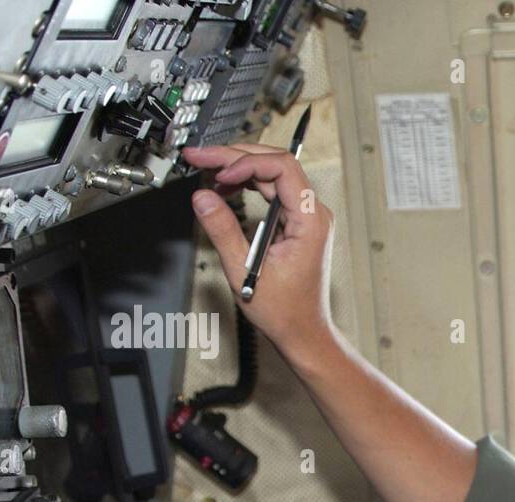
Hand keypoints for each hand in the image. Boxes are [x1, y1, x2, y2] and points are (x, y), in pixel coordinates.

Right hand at [182, 143, 335, 357]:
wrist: (303, 332)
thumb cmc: (285, 311)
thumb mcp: (245, 271)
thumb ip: (223, 230)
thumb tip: (203, 198)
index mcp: (311, 222)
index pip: (282, 168)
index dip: (246, 162)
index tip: (218, 172)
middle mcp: (314, 214)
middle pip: (276, 164)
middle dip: (236, 156)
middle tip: (200, 156)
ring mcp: (308, 218)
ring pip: (274, 174)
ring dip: (239, 167)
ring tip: (206, 168)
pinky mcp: (298, 223)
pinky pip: (274, 191)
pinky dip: (248, 183)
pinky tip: (225, 185)